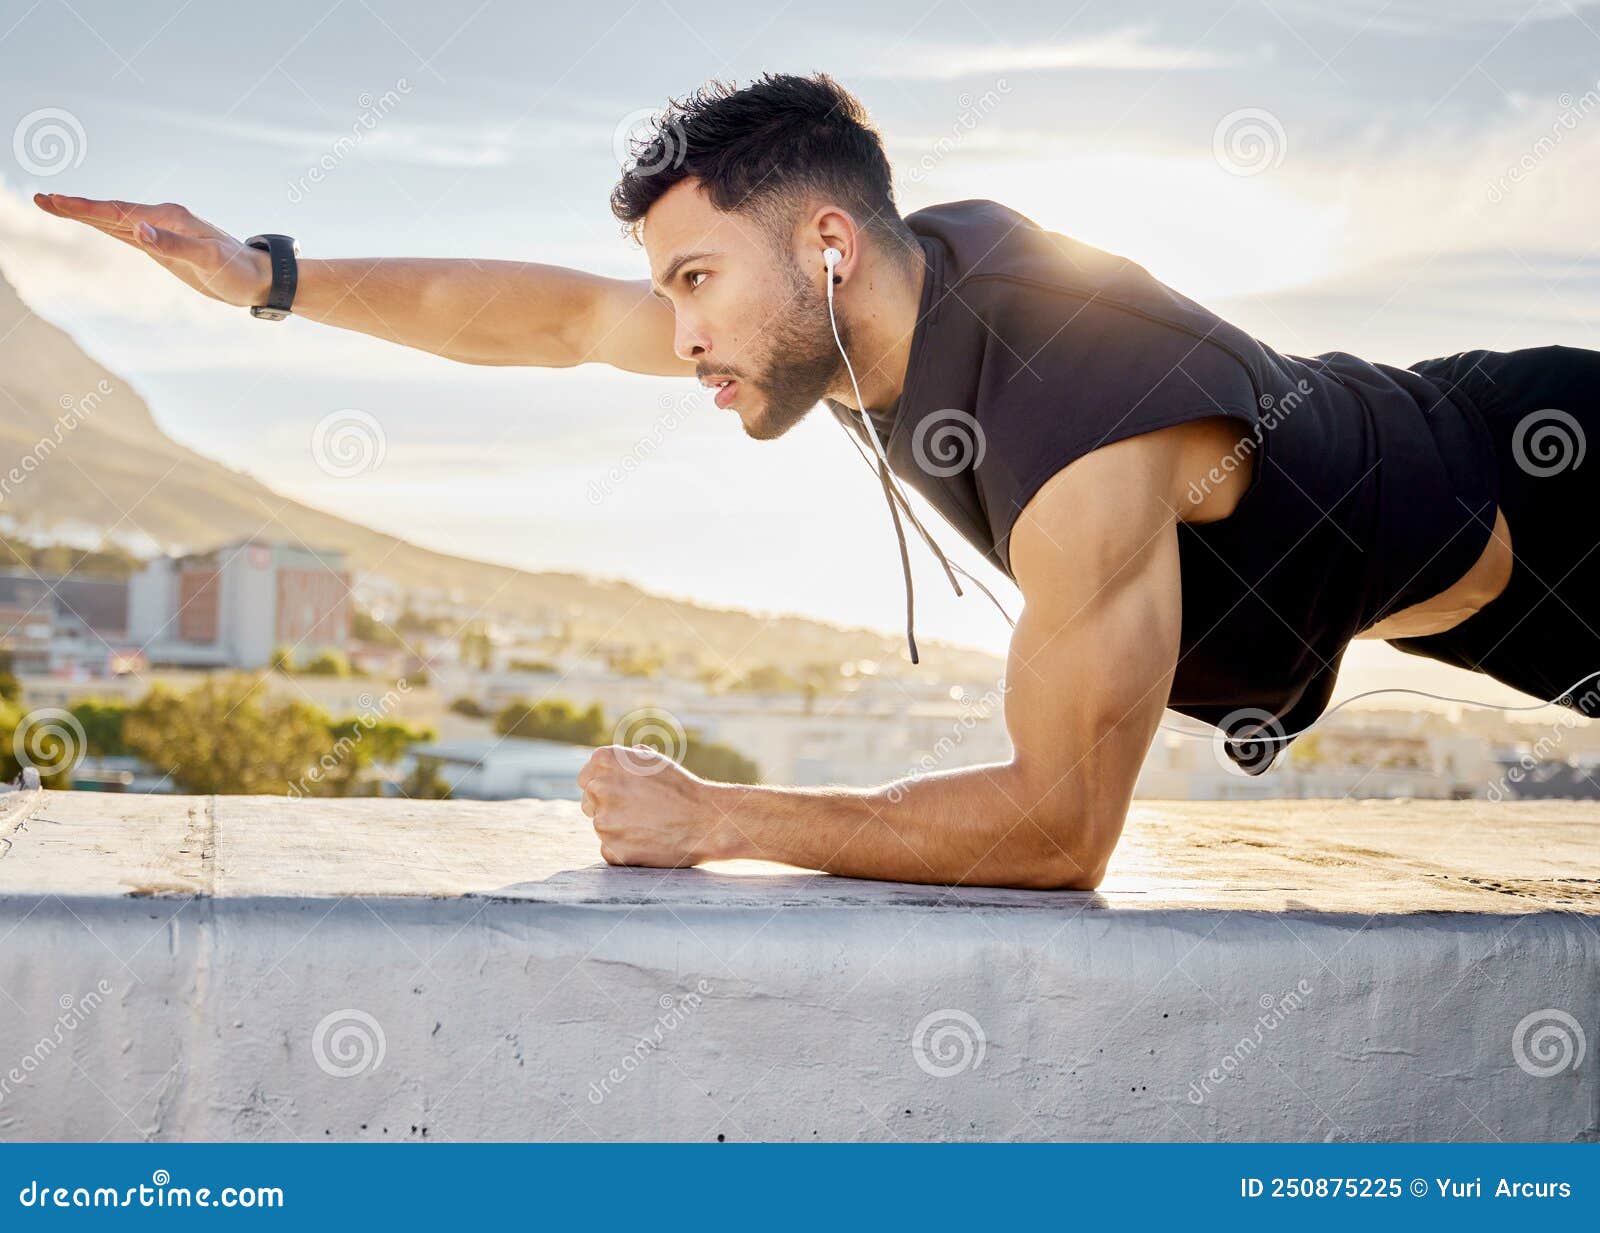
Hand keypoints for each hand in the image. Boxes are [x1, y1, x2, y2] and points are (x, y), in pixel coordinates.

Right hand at [34, 193, 271, 307]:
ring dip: (85, 213)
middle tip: (40, 198)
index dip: (84, 207)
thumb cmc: (238, 270)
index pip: (117, 211)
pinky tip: (92, 222)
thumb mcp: (209, 260)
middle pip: (109, 211)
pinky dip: (105, 226)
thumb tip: (138, 229)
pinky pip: (128, 233)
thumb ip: (174, 245)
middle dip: (74, 206)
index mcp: (169, 217)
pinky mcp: (164, 246)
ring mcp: (162, 232)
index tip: (54, 201)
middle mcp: (162, 219)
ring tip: (54, 205)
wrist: (260, 278)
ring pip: (115, 220)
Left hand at [577, 745, 730, 867]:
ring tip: (650, 825)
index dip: (604, 788)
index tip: (620, 795)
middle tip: (639, 812)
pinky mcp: (611, 850)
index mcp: (605, 761)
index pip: (586, 779)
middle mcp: (599, 788)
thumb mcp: (653, 762)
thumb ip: (624, 761)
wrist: (705, 821)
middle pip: (588, 803)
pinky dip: (626, 850)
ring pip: (602, 828)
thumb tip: (608, 762)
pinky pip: (611, 850)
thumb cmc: (682, 789)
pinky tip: (649, 842)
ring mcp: (603, 821)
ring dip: (619, 829)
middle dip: (608, 808)